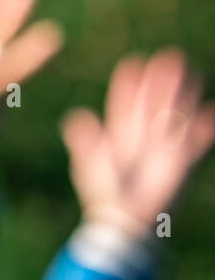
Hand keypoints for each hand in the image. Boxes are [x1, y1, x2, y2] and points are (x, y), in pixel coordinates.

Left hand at [62, 50, 214, 236]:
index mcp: (119, 136)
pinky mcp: (183, 164)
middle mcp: (144, 139)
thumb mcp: (88, 163)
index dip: (130, 85)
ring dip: (184, 95)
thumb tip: (78, 115)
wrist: (124, 222)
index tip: (134, 63)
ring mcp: (164, 149)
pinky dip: (205, 128)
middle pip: (155, 103)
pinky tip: (210, 112)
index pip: (126, 104)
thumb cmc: (103, 194)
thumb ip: (83, 139)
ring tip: (191, 72)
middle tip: (169, 56)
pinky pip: (198, 142)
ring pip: (177, 114)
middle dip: (162, 81)